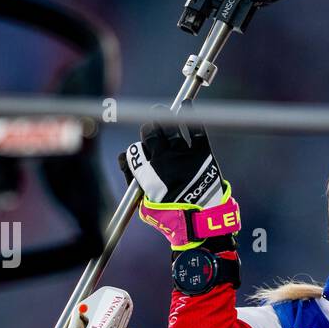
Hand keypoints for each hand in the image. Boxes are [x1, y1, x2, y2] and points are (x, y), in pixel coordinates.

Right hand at [118, 122, 238, 253]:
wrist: (202, 221)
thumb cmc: (172, 213)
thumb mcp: (145, 203)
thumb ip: (134, 180)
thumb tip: (126, 158)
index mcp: (147, 174)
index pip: (134, 153)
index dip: (137, 152)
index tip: (142, 152)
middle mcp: (163, 160)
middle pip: (150, 134)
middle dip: (148, 130)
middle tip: (151, 127)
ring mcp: (183, 155)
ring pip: (169, 128)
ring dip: (164, 118)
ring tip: (160, 111)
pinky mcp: (202, 154)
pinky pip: (196, 130)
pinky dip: (190, 115)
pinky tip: (186, 106)